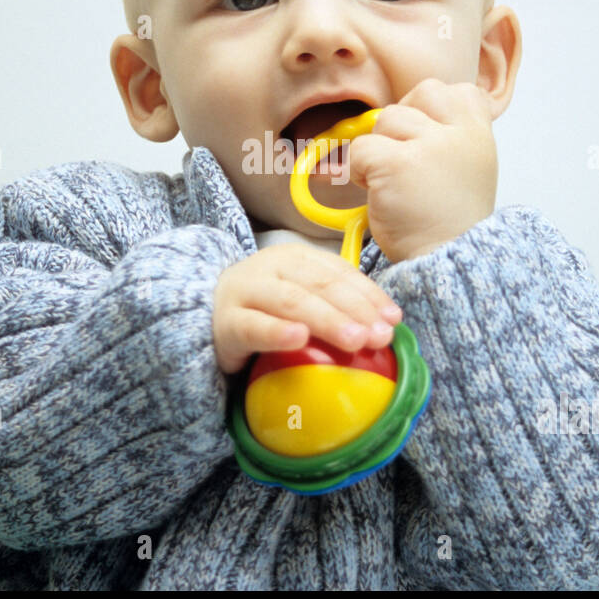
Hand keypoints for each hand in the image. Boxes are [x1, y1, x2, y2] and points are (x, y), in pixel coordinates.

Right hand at [212, 243, 403, 373]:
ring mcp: (246, 291)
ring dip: (326, 320)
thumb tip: (387, 325)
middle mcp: (271, 267)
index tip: (394, 320)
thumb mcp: (301, 298)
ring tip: (354, 340)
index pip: (339, 272)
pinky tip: (299, 340)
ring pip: (291, 301)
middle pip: (320, 284)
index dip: (369, 294)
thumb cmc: (265, 311)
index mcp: (295, 258)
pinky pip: (252, 326)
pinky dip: (277, 332)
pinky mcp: (226, 321)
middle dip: (355, 309)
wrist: (204, 316)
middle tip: (380, 335)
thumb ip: (335, 304)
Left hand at [344, 78, 497, 263]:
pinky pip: (362, 148)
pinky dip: (358, 170)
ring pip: (387, 119)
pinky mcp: (398, 163)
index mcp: (480, 133)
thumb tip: (397, 116)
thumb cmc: (448, 221)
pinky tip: (377, 193)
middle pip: (421, 93)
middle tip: (404, 158)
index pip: (455, 90)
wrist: (446, 263)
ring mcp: (430, 145)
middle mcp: (460, 133)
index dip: (430, 109)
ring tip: (392, 182)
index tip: (425, 141)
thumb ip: (445, 136)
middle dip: (404, 121)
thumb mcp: (467, 168)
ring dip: (380, 148)